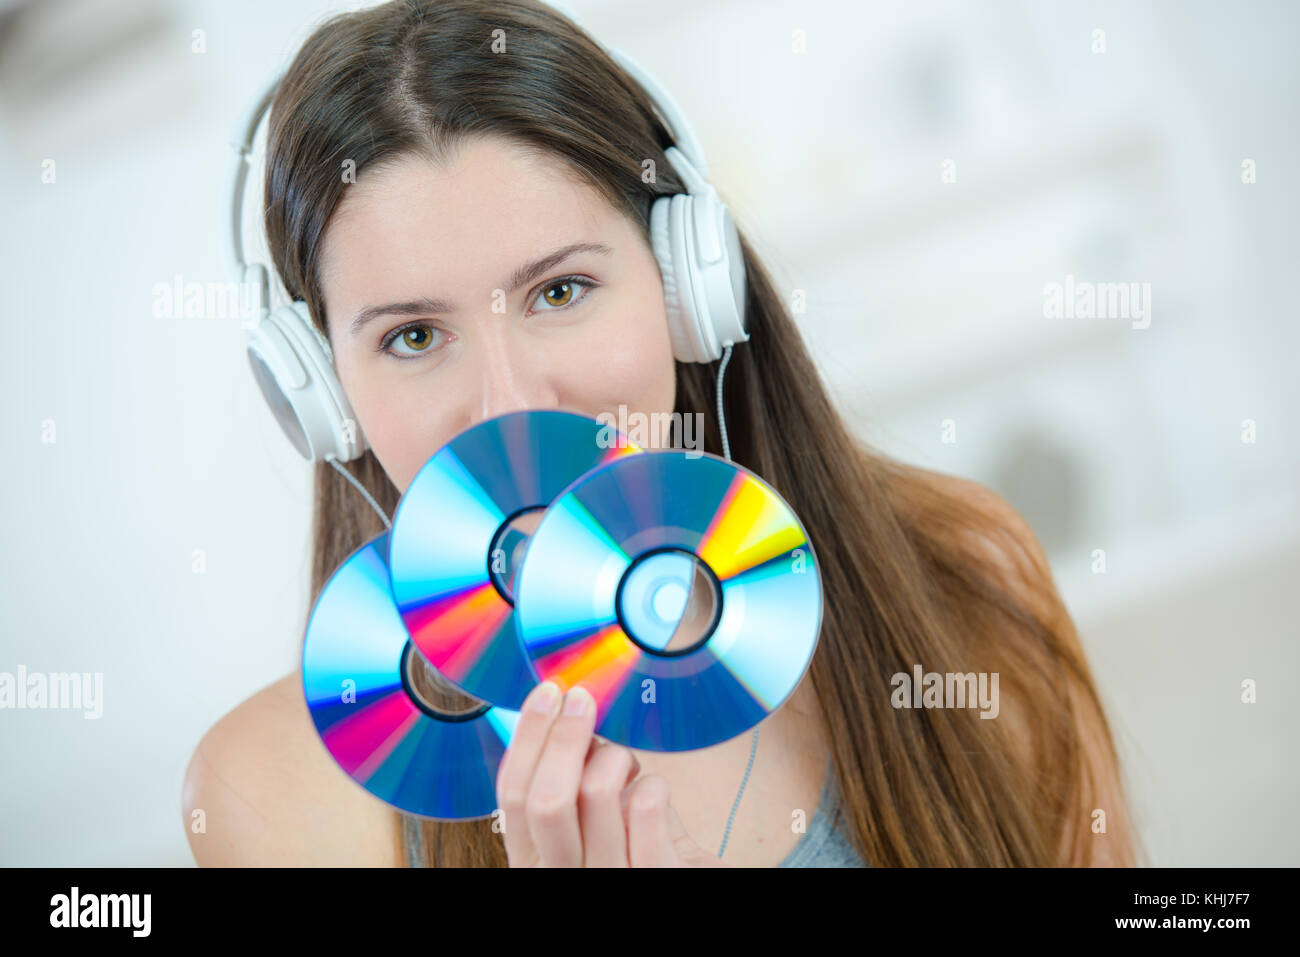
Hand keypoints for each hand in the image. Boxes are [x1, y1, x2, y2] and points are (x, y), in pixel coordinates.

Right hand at [495, 680, 725, 866]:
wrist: (682, 887)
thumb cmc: (634, 852)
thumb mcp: (587, 828)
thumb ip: (568, 786)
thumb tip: (560, 715)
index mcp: (535, 862)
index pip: (514, 797)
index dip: (528, 737)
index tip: (547, 695)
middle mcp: (563, 877)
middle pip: (548, 799)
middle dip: (564, 736)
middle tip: (582, 700)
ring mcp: (608, 880)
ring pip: (597, 792)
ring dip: (615, 758)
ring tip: (628, 767)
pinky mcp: (655, 875)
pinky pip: (646, 804)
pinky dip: (653, 782)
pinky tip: (655, 792)